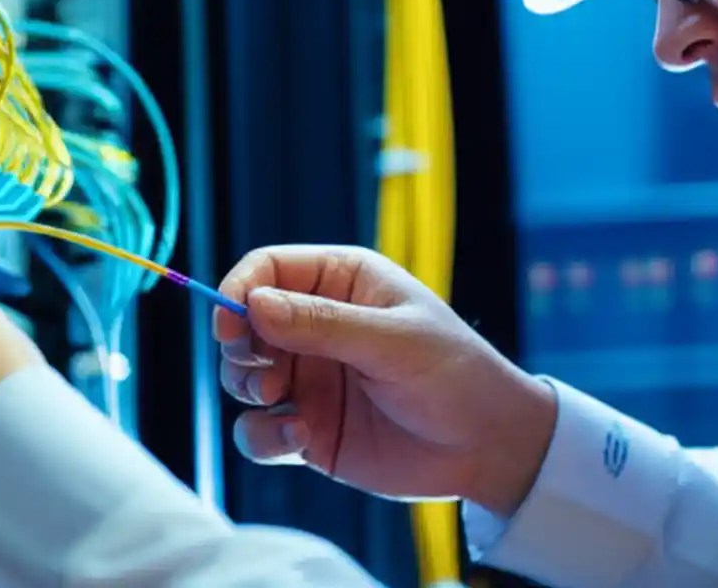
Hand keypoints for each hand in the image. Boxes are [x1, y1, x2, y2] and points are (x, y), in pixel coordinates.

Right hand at [215, 245, 555, 516]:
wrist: (488, 448)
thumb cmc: (455, 375)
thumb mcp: (393, 342)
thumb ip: (321, 325)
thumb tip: (252, 304)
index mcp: (340, 283)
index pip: (267, 269)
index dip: (238, 291)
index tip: (229, 325)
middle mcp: (314, 326)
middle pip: (243, 325)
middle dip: (241, 349)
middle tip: (268, 375)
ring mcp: (308, 378)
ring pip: (241, 377)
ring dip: (247, 389)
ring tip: (282, 402)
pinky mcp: (306, 428)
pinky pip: (257, 430)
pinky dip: (263, 436)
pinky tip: (300, 439)